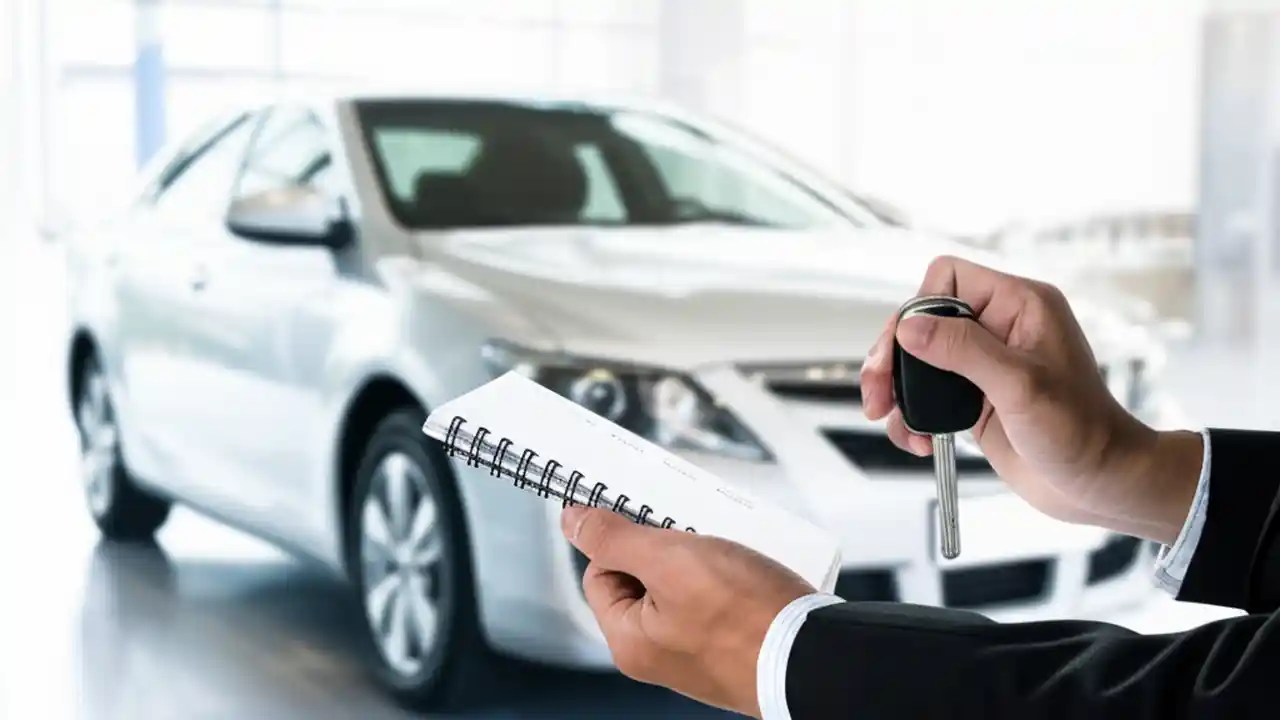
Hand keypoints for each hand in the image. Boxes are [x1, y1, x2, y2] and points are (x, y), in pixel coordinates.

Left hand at [561, 505, 813, 717]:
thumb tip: (573, 522)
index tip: (645, 516)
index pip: (600, 571)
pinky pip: (719, 597)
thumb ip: (613, 539)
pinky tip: (749, 567)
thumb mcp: (666, 561)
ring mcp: (698, 649)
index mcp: (630, 640)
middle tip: (694, 534)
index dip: (621, 540)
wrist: (815, 658)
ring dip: (703, 554)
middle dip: (669, 545)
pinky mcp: (733, 643)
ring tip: (729, 550)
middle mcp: (659, 652)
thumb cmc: (744, 618)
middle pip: (644, 576)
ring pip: (685, 582)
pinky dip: (731, 574)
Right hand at [860, 256, 1201, 543]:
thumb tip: (910, 328)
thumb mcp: (1020, 386)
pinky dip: (912, 416)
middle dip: (894, 355)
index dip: (922, 309)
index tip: (910, 349)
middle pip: (923, 321)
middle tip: (878, 390)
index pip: (949, 278)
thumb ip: (963, 350)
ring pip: (917, 359)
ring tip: (887, 416)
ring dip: (897, 389)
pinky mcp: (976, 398)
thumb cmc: (1083, 433)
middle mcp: (1000, 329)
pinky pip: (927, 394)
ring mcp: (986, 365)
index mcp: (1020, 306)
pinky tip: (917, 438)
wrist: (1101, 485)